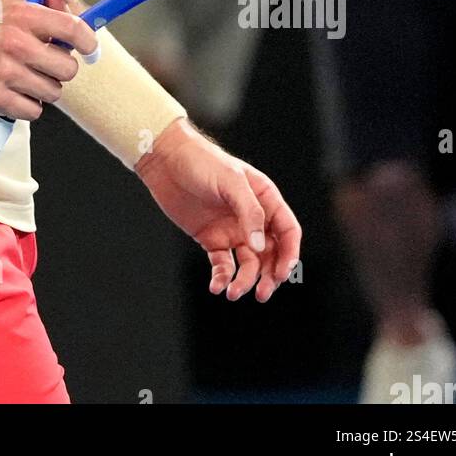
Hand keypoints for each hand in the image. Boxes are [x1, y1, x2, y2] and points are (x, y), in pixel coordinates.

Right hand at [0, 0, 97, 119]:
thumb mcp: (12, 0)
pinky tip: (14, 91)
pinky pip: (34, 110)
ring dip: (43, 88)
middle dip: (59, 69)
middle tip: (44, 63)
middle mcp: (16, 43)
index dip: (88, 41)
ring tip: (25, 77)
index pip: (73, 28)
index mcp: (24, 15)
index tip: (89, 48)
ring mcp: (6, 72)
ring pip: (53, 92)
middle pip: (68, 69)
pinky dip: (27, 105)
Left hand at [137, 118, 300, 302]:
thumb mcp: (231, 181)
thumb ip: (250, 213)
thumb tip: (261, 247)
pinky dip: (222, 277)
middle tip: (261, 294)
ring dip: (244, 281)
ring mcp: (232, 230)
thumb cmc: (202, 162)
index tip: (282, 274)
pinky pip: (223, 264)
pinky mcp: (211, 239)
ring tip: (232, 293)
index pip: (287, 231)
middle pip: (271, 254)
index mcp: (264, 199)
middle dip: (269, 276)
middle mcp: (252, 218)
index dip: (289, 254)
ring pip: (248, 263)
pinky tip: (217, 286)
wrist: (166, 160)